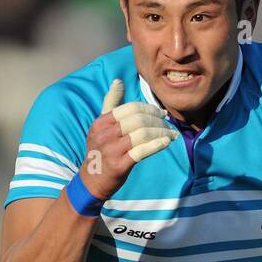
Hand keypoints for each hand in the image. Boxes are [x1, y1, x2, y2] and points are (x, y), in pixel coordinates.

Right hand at [80, 79, 178, 200]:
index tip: (162, 114)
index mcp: (102, 122)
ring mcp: (111, 150)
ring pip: (143, 134)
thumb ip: (110, 103)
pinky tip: (166, 142)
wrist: (91, 181)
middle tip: (168, 125)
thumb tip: (118, 81)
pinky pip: (142, 151)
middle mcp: (105, 134)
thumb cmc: (100, 150)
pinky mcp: (119, 165)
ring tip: (170, 135)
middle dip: (158, 120)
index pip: (131, 108)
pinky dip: (157, 145)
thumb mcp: (101, 126)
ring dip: (161, 133)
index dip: (150, 108)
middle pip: (139, 119)